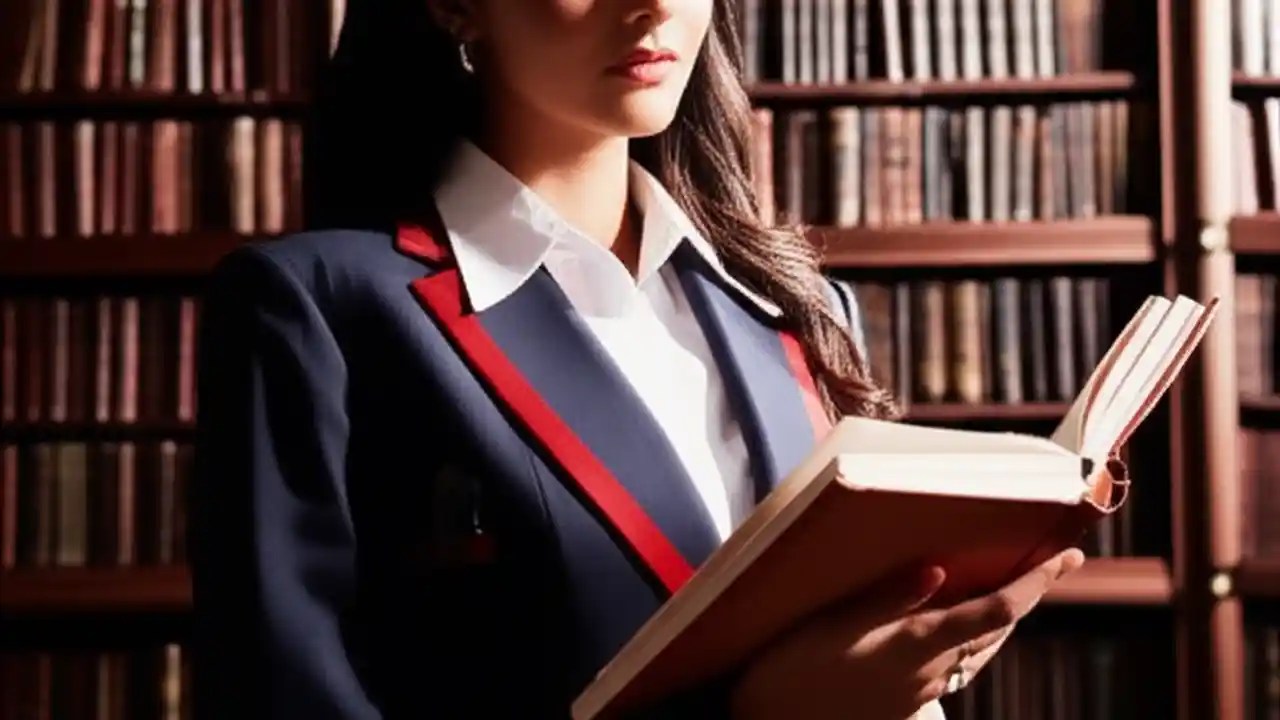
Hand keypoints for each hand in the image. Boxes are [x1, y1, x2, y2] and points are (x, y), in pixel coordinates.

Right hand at [729, 548, 1085, 719]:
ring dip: (1003, 621)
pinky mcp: (903, 705)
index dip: (1036, 583)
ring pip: (979, 653)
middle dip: (1028, 597)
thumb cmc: (791, 670)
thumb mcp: (831, 624)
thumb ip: (885, 598)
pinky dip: (972, 641)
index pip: (995, 611)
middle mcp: (928, 672)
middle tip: (1052, 563)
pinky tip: (956, 631)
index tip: (1067, 556)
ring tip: (1014, 591)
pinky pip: (955, 669)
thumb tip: (938, 570)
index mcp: (916, 644)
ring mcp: (918, 693)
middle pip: (997, 632)